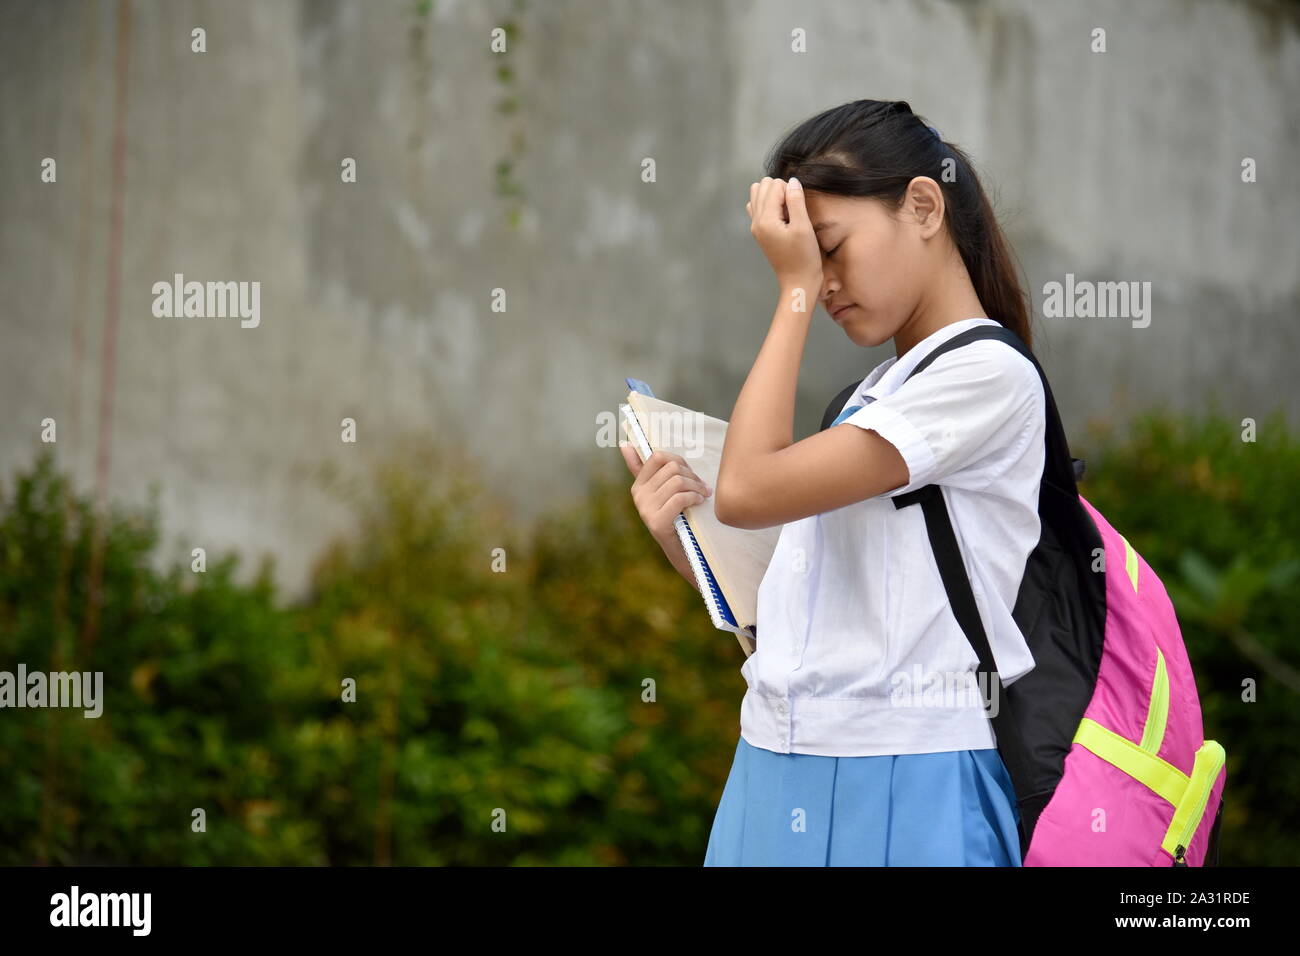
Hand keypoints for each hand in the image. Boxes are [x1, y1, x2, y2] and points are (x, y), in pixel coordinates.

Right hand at [619, 445, 711, 543]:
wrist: (681, 550)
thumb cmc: (675, 517)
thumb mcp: (661, 493)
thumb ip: (645, 471)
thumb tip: (624, 445)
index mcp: (638, 485)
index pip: (657, 456)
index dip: (678, 460)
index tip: (688, 472)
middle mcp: (638, 496)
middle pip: (671, 468)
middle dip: (692, 475)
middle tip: (702, 486)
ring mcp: (646, 509)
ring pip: (677, 482)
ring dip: (696, 487)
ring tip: (703, 494)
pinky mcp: (657, 522)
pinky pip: (680, 498)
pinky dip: (694, 498)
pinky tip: (699, 502)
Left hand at [746, 176, 822, 295]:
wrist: (798, 282)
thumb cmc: (804, 258)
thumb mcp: (803, 227)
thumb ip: (796, 201)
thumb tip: (792, 181)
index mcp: (765, 220)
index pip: (775, 186)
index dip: (791, 191)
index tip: (799, 210)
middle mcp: (756, 222)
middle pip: (763, 186)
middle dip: (781, 191)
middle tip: (794, 211)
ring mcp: (756, 227)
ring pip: (757, 195)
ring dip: (774, 197)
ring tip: (788, 214)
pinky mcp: (760, 232)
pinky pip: (758, 208)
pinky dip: (770, 206)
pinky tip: (783, 218)